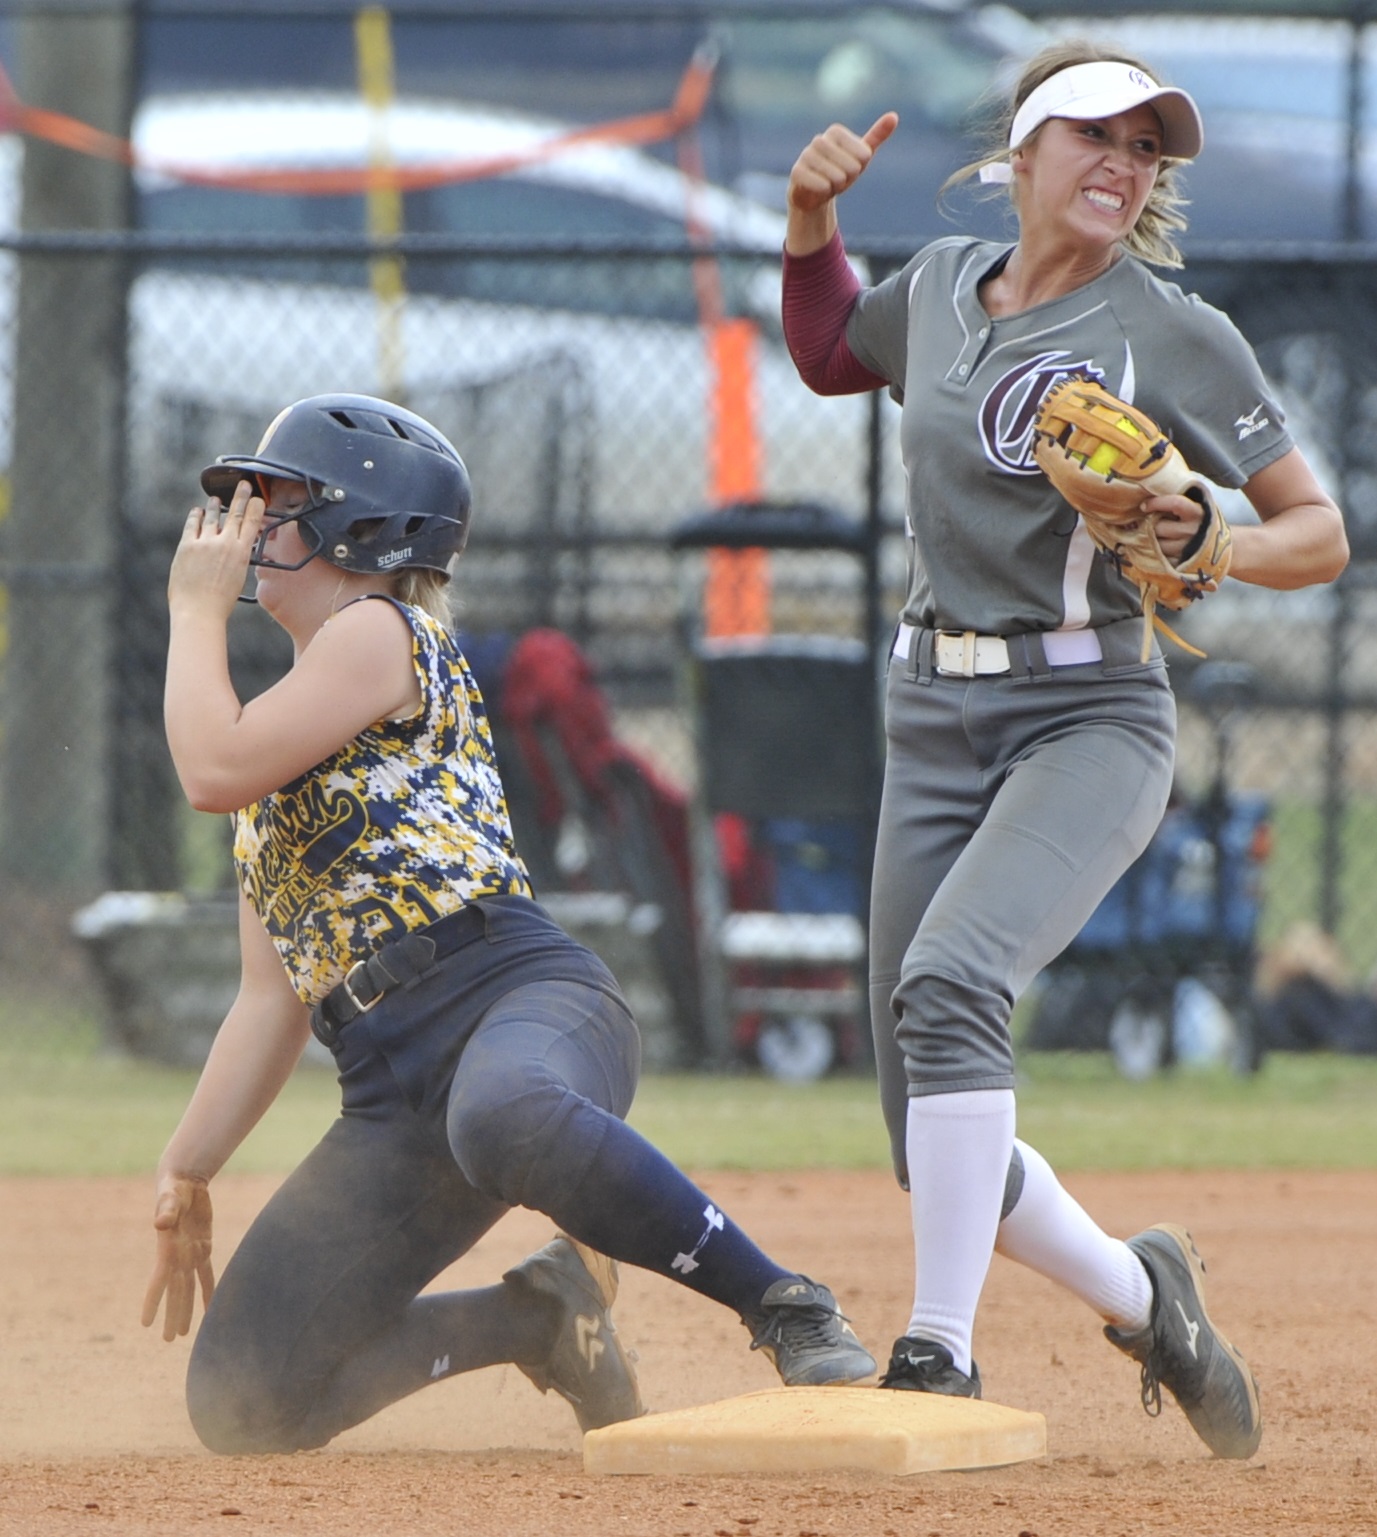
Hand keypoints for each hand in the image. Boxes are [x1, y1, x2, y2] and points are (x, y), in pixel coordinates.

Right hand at [141, 1173, 215, 1341]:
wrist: (185, 1181)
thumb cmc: (174, 1188)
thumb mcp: (171, 1197)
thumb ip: (167, 1210)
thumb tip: (160, 1224)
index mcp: (167, 1249)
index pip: (159, 1280)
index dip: (153, 1301)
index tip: (146, 1324)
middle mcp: (177, 1256)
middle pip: (175, 1291)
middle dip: (172, 1314)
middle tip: (169, 1340)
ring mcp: (190, 1254)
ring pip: (189, 1288)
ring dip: (186, 1309)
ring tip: (182, 1333)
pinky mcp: (203, 1247)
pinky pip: (207, 1274)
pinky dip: (208, 1291)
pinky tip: (211, 1307)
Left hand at [167, 479, 264, 622]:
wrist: (199, 611)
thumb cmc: (219, 602)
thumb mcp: (237, 578)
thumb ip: (235, 558)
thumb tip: (232, 547)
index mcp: (241, 553)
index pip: (251, 523)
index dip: (255, 507)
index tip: (257, 499)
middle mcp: (224, 544)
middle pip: (234, 513)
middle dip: (240, 496)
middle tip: (243, 484)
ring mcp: (205, 543)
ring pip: (212, 516)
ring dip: (215, 505)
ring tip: (216, 499)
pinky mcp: (187, 545)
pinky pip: (192, 524)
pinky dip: (196, 516)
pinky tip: (197, 511)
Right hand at [787, 112, 897, 214]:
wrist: (813, 194)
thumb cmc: (839, 171)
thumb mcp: (860, 156)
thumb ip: (876, 136)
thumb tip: (894, 116)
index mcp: (836, 132)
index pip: (864, 155)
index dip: (859, 167)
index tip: (848, 168)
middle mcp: (820, 139)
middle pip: (852, 167)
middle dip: (847, 179)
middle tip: (836, 178)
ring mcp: (806, 155)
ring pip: (837, 177)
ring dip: (835, 187)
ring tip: (827, 183)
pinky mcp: (797, 172)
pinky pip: (821, 185)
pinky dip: (824, 192)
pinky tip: (817, 190)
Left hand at [1142, 491, 1208, 561]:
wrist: (1220, 544)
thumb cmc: (1200, 519)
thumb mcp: (1196, 505)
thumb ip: (1179, 498)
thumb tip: (1153, 490)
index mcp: (1197, 512)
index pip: (1176, 503)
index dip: (1157, 503)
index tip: (1143, 505)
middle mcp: (1192, 530)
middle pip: (1160, 527)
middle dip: (1147, 524)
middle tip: (1138, 522)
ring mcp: (1187, 547)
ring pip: (1157, 544)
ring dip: (1146, 539)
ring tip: (1142, 534)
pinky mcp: (1181, 561)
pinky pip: (1159, 557)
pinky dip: (1150, 552)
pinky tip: (1146, 547)